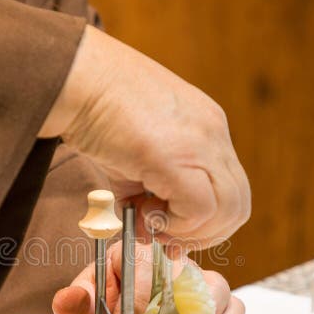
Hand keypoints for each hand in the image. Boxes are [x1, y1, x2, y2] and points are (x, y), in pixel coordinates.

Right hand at [39, 25, 250, 253]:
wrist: (74, 77)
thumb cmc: (94, 107)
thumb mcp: (131, 152)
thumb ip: (145, 189)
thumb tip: (148, 228)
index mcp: (207, 127)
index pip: (230, 189)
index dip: (206, 222)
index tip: (171, 232)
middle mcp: (213, 133)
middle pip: (238, 205)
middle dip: (203, 234)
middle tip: (164, 236)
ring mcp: (201, 143)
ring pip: (227, 210)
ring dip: (188, 232)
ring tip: (149, 222)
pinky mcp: (179, 157)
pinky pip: (200, 210)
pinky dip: (175, 224)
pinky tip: (143, 213)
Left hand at [51, 242, 244, 313]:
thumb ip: (74, 307)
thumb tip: (68, 297)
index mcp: (132, 253)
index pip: (146, 263)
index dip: (141, 300)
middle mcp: (169, 260)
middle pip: (184, 272)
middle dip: (170, 312)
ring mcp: (195, 280)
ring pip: (215, 288)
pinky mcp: (213, 303)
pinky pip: (234, 308)